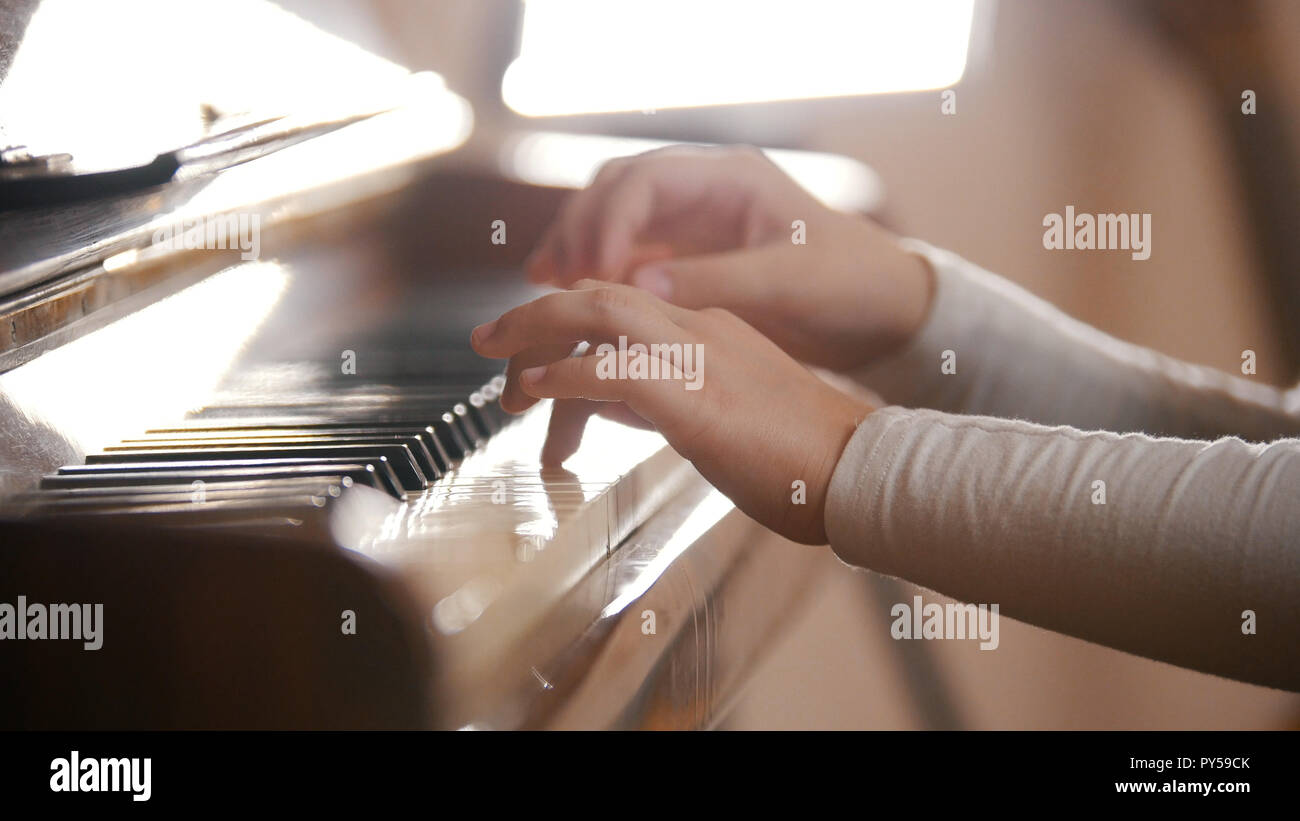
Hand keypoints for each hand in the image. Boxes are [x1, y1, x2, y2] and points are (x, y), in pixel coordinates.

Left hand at [470, 281, 874, 544]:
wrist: (860, 469)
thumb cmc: (798, 455)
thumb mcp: (717, 415)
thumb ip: (658, 399)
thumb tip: (598, 403)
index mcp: (709, 328)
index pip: (620, 307)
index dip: (565, 324)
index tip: (530, 357)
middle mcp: (700, 329)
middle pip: (600, 293)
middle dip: (535, 312)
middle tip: (487, 339)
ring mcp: (700, 357)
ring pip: (600, 314)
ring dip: (537, 330)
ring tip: (497, 363)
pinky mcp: (697, 399)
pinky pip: (615, 372)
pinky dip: (567, 374)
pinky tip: (537, 389)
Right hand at [525, 144, 934, 370]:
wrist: (885, 311)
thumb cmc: (852, 284)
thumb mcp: (791, 282)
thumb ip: (718, 281)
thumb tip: (641, 287)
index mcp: (731, 180)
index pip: (644, 183)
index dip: (608, 224)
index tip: (591, 273)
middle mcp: (705, 193)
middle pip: (616, 192)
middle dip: (577, 229)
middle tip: (548, 278)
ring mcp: (696, 223)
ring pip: (615, 219)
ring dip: (578, 247)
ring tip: (543, 285)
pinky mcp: (692, 257)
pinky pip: (629, 254)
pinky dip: (597, 273)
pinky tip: (573, 297)